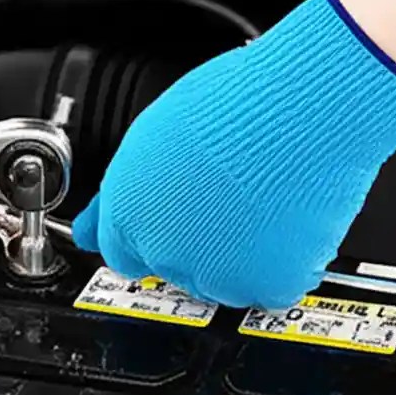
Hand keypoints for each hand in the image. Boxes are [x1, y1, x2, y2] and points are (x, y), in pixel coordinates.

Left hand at [73, 0, 395, 308]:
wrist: (302, 109)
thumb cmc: (240, 105)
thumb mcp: (157, 132)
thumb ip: (127, 189)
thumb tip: (94, 225)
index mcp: (128, 212)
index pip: (125, 255)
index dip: (155, 238)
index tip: (176, 228)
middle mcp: (164, 249)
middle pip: (178, 270)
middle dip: (202, 243)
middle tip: (231, 203)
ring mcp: (214, 273)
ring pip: (226, 282)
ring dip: (242, 256)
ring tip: (262, 203)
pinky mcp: (265, 286)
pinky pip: (273, 289)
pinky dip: (287, 265)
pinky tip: (287, 221)